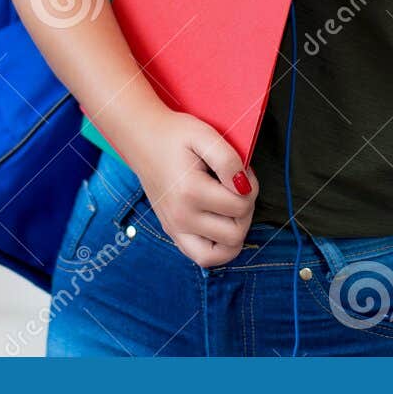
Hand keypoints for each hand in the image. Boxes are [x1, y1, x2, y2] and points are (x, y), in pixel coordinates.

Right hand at [119, 109, 257, 268]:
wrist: (142, 139)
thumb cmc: (175, 135)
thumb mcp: (204, 135)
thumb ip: (228, 160)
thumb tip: (244, 188)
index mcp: (190, 192)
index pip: (241, 206)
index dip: (250, 186)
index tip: (241, 171)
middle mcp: (181, 217)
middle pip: (235, 233)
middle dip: (245, 210)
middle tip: (237, 188)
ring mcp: (176, 229)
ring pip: (223, 253)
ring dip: (235, 231)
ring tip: (230, 207)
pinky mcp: (174, 233)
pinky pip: (204, 257)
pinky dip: (219, 247)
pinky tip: (220, 224)